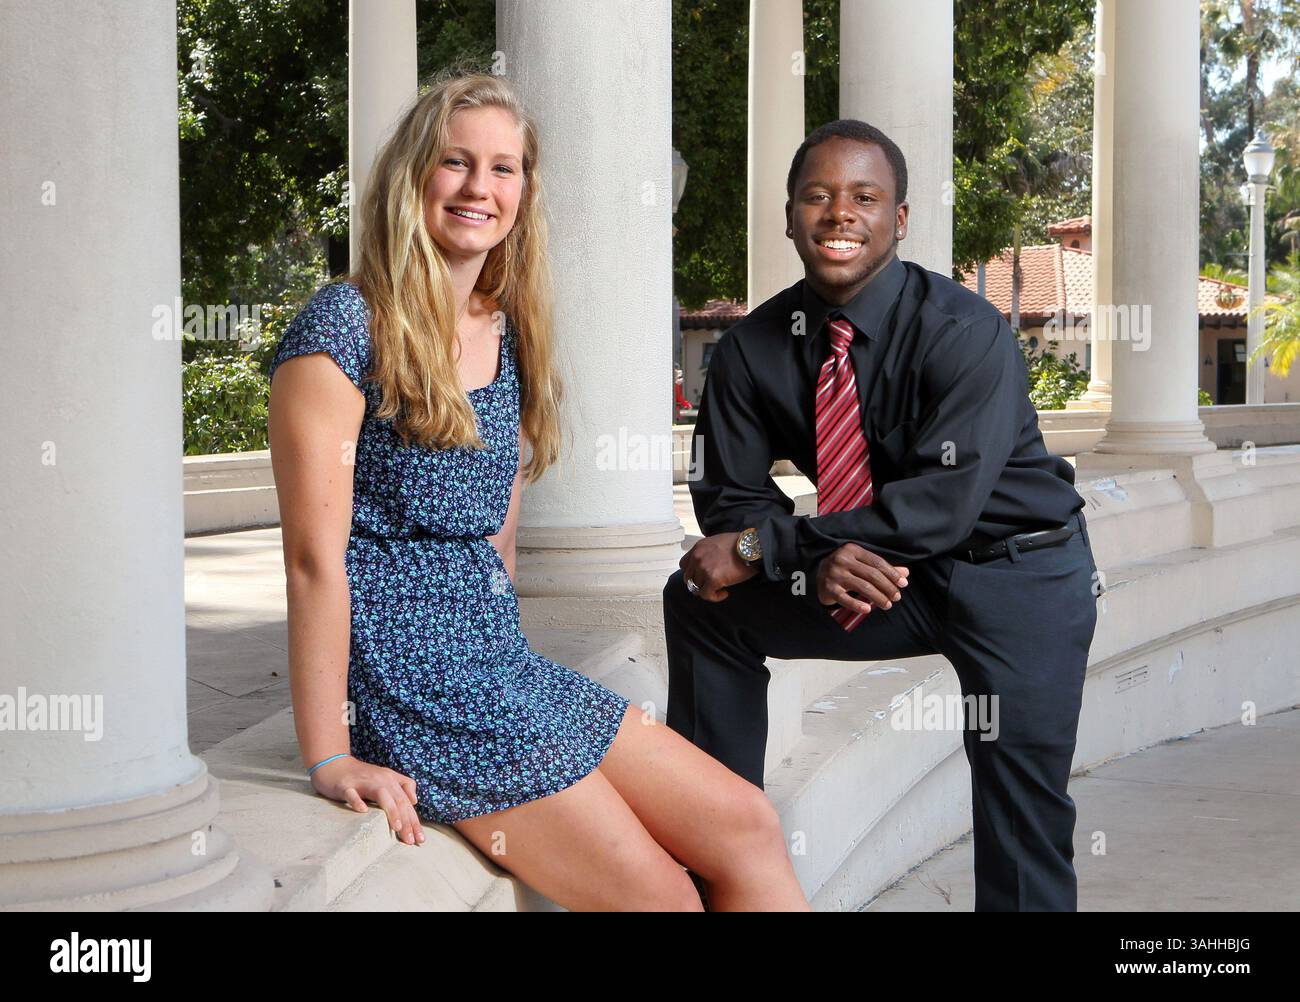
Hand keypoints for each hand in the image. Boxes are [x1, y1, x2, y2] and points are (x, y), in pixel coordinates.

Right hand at [310, 755, 424, 845]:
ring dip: (391, 811)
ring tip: (397, 828)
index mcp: (390, 779)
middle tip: (411, 840)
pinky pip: (352, 793)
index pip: (406, 802)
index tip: (420, 839)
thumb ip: (402, 786)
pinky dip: (357, 801)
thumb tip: (415, 801)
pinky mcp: (345, 785)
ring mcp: (362, 782)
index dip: (414, 821)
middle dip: (406, 821)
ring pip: (381, 795)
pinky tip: (363, 810)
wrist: (334, 764)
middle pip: (397, 800)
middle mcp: (379, 779)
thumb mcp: (384, 778)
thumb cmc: (361, 776)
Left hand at [679, 531, 759, 600]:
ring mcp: (704, 569)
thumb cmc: (739, 544)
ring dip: (707, 590)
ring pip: (696, 588)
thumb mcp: (717, 541)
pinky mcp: (713, 579)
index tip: (702, 576)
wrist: (750, 547)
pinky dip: (714, 597)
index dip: (692, 573)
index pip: (683, 565)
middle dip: (699, 583)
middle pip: (688, 578)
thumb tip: (708, 564)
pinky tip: (725, 593)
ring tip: (720, 589)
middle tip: (711, 585)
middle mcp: (697, 558)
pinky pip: (706, 595)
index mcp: (698, 548)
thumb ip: (707, 551)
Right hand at [814, 543, 908, 616]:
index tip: (903, 584)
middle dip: (888, 587)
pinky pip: (845, 599)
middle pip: (872, 575)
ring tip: (888, 605)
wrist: (816, 573)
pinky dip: (857, 605)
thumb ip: (882, 568)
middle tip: (897, 597)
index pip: (877, 562)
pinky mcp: (828, 589)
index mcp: (852, 550)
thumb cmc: (844, 568)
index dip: (892, 573)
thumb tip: (905, 573)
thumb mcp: (862, 563)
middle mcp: (842, 560)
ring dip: (878, 598)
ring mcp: (834, 574)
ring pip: (862, 587)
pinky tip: (868, 610)